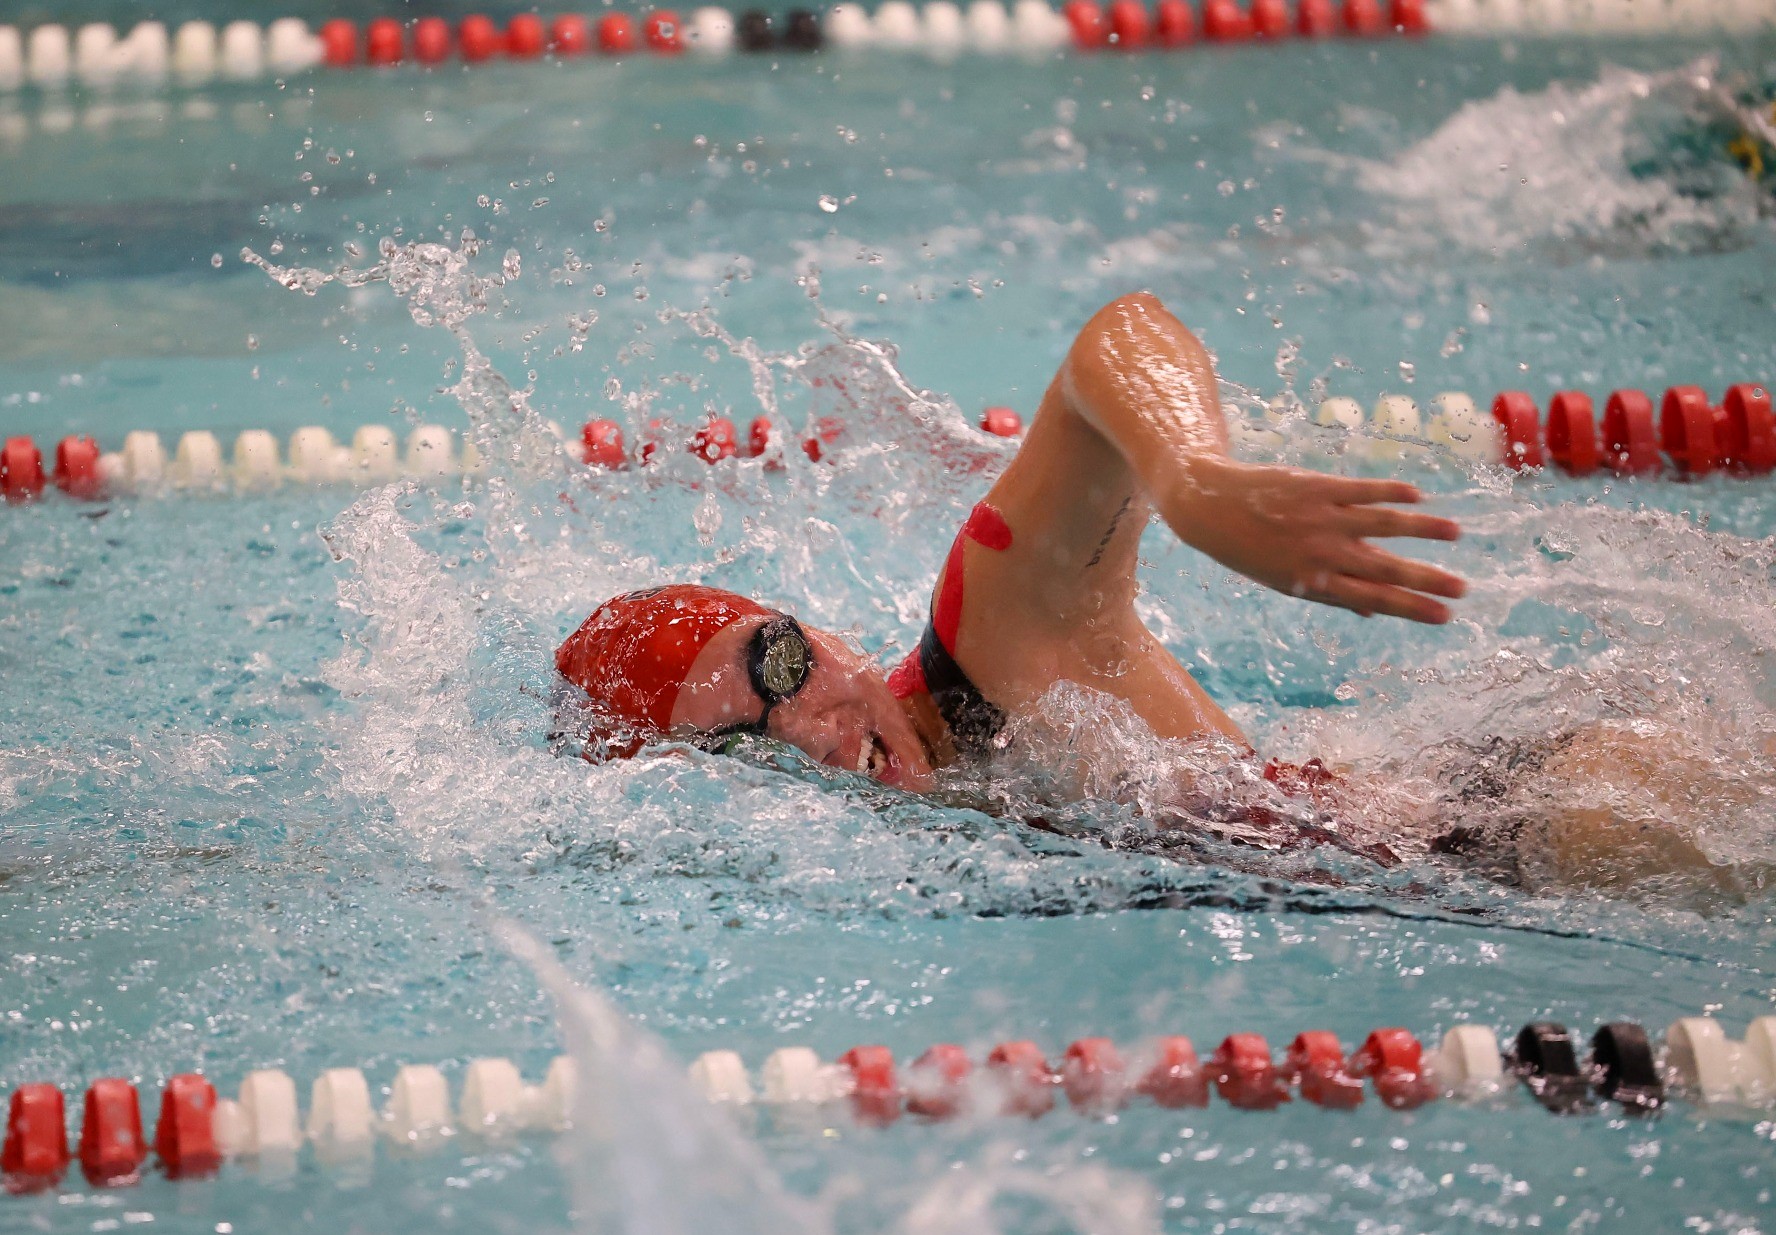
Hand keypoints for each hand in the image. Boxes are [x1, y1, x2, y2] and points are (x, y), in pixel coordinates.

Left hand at [1162, 459, 1466, 623]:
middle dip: (1428, 579)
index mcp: (1315, 582)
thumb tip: (1374, 611)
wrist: (1209, 507)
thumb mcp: (1286, 581)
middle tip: (1464, 589)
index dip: (1412, 608)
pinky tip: (1418, 495)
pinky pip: (1363, 489)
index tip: (1446, 616)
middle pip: (1385, 568)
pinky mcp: (1318, 486)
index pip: (1375, 599)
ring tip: (1456, 533)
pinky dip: (1392, 491)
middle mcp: (1323, 552)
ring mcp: (1322, 518)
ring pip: (1383, 524)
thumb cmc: (1250, 548)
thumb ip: (1332, 593)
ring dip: (1422, 529)